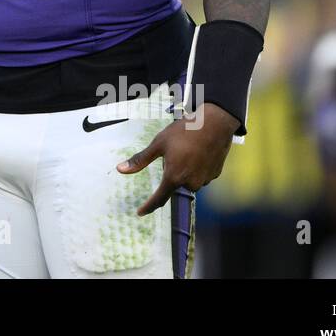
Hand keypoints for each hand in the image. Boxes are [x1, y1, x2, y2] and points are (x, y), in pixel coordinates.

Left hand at [117, 103, 238, 215]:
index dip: (148, 207)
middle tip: (175, 151)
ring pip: (189, 180)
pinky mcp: (215, 174)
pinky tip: (199, 151)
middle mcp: (190, 183)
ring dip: (185, 170)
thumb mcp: (158, 144)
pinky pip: (201, 175)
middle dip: (172, 171)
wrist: (215, 123)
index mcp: (174, 177)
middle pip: (175, 184)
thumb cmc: (184, 131)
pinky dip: (198, 166)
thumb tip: (120, 170)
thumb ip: (140, 160)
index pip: (159, 199)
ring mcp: (205, 180)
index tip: (140, 212)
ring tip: (188, 149)